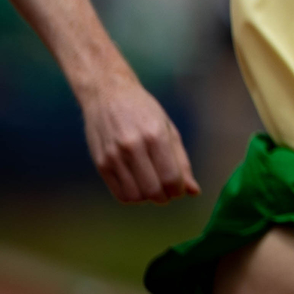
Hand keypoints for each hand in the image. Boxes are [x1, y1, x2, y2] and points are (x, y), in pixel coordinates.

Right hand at [81, 74, 197, 202]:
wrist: (108, 95)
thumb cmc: (144, 110)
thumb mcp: (169, 129)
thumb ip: (181, 161)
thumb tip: (193, 191)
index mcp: (155, 136)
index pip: (170, 177)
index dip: (178, 190)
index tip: (180, 188)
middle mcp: (132, 147)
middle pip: (152, 191)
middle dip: (165, 197)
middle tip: (168, 191)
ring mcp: (113, 157)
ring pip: (135, 196)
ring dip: (148, 198)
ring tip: (153, 186)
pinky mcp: (100, 164)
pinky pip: (119, 193)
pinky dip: (133, 196)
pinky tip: (139, 185)